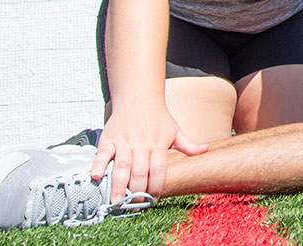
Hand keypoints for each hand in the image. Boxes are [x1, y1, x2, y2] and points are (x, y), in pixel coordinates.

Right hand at [92, 104, 207, 202]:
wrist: (138, 98)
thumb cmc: (158, 118)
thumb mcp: (175, 131)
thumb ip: (188, 145)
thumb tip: (205, 150)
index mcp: (158, 145)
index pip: (159, 169)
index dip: (156, 186)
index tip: (153, 199)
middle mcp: (142, 144)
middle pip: (140, 171)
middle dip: (137, 191)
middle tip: (134, 204)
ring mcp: (125, 141)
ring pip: (122, 166)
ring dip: (118, 185)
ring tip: (116, 201)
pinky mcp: (109, 138)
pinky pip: (103, 153)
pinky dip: (99, 164)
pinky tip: (96, 177)